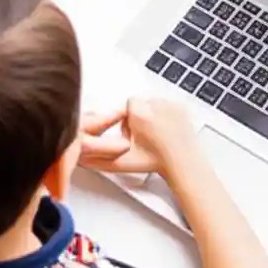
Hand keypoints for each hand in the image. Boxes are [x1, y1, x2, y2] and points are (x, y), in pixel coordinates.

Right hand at [79, 98, 201, 179]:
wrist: (183, 164)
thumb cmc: (156, 162)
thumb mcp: (123, 162)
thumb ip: (99, 158)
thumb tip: (84, 158)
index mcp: (140, 114)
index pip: (129, 103)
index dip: (129, 118)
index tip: (133, 131)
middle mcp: (156, 105)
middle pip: (141, 103)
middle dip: (141, 116)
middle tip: (145, 135)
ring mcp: (172, 105)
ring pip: (155, 104)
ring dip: (154, 115)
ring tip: (157, 134)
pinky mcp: (183, 107)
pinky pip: (169, 105)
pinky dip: (167, 114)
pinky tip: (168, 130)